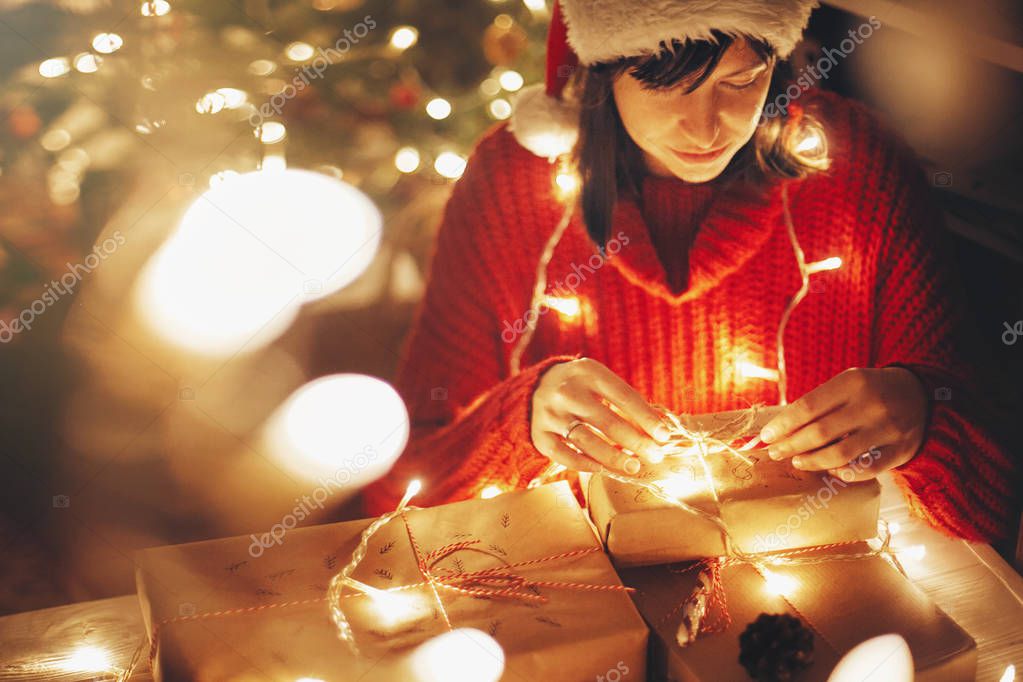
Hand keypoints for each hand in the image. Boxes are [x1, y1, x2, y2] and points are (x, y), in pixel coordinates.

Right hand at [531, 358, 671, 474]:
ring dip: (614, 458)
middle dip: (636, 442)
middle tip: (654, 456)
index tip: (664, 436)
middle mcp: (567, 391)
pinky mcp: (539, 434)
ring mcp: (550, 414)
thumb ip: (626, 402)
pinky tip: (602, 469)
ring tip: (633, 467)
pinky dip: (585, 464)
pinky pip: (564, 455)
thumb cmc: (581, 387)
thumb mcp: (600, 382)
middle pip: (608, 422)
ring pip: (587, 441)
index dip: (647, 418)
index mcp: (588, 372)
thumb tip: (658, 431)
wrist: (535, 387)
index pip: (624, 397)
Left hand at [758, 367, 927, 480]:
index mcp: (852, 383)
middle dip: (791, 446)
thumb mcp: (846, 383)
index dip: (783, 425)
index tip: (766, 437)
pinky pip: (866, 470)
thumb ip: (818, 403)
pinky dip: (843, 473)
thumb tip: (779, 428)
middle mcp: (870, 405)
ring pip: (840, 455)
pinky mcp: (900, 451)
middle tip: (775, 453)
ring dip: (812, 462)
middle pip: (819, 433)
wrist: (921, 394)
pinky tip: (830, 471)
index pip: (807, 407)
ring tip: (798, 462)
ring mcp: (887, 429)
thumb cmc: (870, 390)